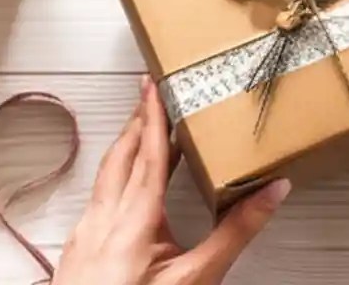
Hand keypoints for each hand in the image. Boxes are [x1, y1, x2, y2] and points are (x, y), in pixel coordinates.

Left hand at [54, 76, 290, 284]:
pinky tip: (124, 190)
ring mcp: (84, 234)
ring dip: (124, 149)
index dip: (153, 114)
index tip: (154, 83)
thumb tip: (272, 191)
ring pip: (105, 177)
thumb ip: (235, 233)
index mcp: (133, 218)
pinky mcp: (76, 252)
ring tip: (141, 132)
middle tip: (150, 94)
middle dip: (137, 122)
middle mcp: (101, 218)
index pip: (147, 152)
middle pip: (120, 156)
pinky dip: (114, 178)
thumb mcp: (196, 279)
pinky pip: (96, 199)